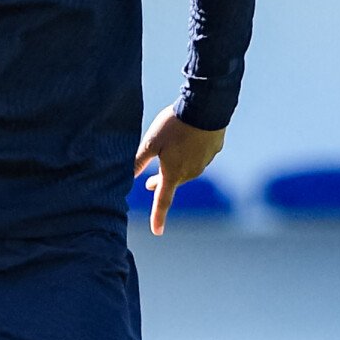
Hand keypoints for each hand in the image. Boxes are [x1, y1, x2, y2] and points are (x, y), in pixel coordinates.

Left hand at [134, 106, 226, 236]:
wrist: (207, 108)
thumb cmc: (175, 125)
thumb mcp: (151, 142)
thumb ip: (138, 161)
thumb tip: (127, 178)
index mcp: (174, 173)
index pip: (163, 200)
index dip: (158, 217)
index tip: (157, 232)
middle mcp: (191, 172)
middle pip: (173, 182)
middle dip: (161, 184)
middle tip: (149, 184)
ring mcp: (204, 162)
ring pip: (185, 170)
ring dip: (174, 168)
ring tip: (166, 160)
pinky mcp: (213, 150)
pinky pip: (197, 157)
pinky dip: (188, 155)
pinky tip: (185, 143)